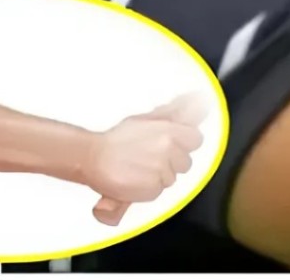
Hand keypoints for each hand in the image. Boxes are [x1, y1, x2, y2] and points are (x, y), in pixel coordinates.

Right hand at [83, 93, 207, 225]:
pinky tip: (136, 177)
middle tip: (151, 155)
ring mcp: (161, 171)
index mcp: (167, 131)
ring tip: (140, 166)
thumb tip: (194, 99)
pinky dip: (150, 186)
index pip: (195, 138)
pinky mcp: (153, 189)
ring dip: (160, 174)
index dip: (185, 142)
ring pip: (172, 177)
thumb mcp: (143, 120)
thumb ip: (170, 113)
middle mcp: (167, 151)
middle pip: (186, 161)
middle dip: (172, 160)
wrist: (94, 158)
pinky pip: (160, 189)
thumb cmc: (116, 140)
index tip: (175, 142)